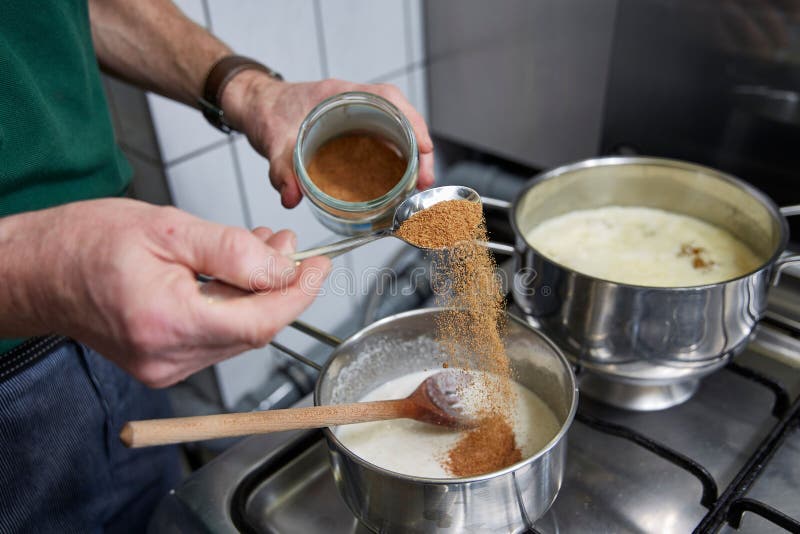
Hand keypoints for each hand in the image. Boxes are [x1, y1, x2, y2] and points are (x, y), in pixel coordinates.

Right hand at [0, 198, 329, 386]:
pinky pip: (216, 338)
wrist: (36, 272)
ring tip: (260, 248)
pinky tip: (232, 273)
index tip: (319, 266)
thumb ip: (231, 250)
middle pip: (253, 330)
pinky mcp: (162, 365)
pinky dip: (234, 306)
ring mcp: (165, 368)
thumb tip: (283, 266)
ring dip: (258, 294)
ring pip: (238, 335)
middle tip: (287, 243)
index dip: (299, 294)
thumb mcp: (167, 229)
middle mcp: (168, 357)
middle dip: (280, 287)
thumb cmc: (86, 243)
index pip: (260, 321)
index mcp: (168, 321)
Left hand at [222, 73, 434, 207]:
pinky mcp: (353, 133)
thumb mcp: (272, 141)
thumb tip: (291, 197)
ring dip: (411, 157)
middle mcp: (354, 103)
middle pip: (400, 118)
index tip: (425, 147)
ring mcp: (356, 117)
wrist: (256, 107)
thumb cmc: (266, 112)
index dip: (411, 121)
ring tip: (418, 187)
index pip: (388, 98)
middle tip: (424, 181)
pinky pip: (383, 142)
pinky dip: (396, 161)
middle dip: (419, 148)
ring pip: (395, 132)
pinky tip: (399, 183)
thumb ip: (280, 169)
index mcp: (340, 95)